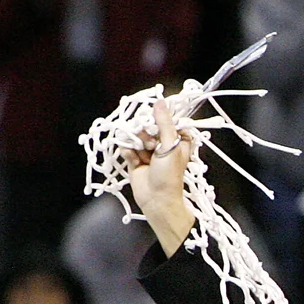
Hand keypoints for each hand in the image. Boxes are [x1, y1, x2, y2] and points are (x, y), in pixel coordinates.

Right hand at [125, 97, 195, 254]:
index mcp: (177, 139)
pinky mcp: (135, 158)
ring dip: (137, 143)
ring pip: (135, 134)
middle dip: (145, 132)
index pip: (166, 118)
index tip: (154, 122)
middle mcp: (162, 142)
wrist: (157, 201)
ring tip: (143, 155)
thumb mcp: (171, 146)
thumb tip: (161, 102)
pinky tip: (135, 161)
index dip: (159, 118)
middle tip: (150, 144)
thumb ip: (165, 123)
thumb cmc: (169, 176)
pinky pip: (126, 146)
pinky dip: (128, 152)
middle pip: (147, 124)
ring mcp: (148, 150)